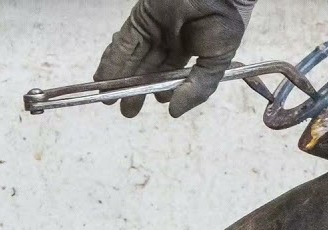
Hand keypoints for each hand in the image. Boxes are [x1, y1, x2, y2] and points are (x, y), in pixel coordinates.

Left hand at [94, 0, 257, 117]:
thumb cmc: (224, 22)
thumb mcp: (218, 62)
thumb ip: (198, 88)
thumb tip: (175, 111)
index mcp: (191, 47)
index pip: (171, 71)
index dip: (162, 88)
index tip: (158, 103)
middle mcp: (169, 39)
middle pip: (148, 67)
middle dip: (137, 89)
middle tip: (128, 110)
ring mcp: (153, 29)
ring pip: (133, 58)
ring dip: (120, 79)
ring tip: (110, 100)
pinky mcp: (139, 20)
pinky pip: (123, 44)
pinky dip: (112, 62)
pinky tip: (103, 79)